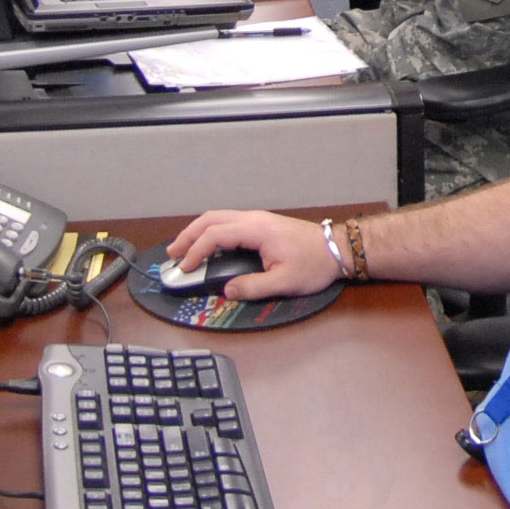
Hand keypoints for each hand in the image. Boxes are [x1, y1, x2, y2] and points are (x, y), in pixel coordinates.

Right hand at [169, 208, 339, 297]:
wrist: (337, 248)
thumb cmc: (315, 264)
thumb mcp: (284, 282)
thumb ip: (253, 287)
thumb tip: (227, 291)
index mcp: (257, 230)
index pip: (216, 235)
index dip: (196, 251)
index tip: (184, 268)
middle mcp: (254, 218)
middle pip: (211, 219)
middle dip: (188, 236)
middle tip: (172, 255)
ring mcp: (258, 219)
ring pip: (219, 217)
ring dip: (198, 231)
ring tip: (183, 249)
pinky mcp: (262, 223)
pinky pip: (228, 221)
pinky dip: (211, 231)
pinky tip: (207, 245)